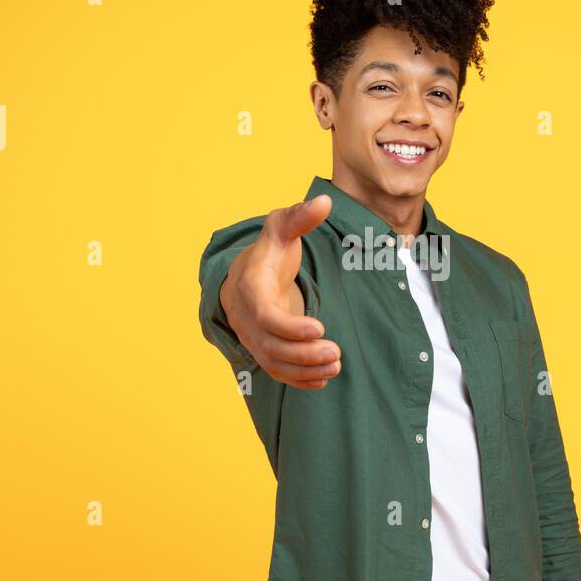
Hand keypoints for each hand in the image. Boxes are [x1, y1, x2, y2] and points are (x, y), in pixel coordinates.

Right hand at [219, 194, 340, 389]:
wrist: (243, 275)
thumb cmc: (268, 251)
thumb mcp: (281, 227)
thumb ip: (300, 217)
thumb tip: (324, 201)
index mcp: (250, 287)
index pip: (265, 314)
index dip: (289, 326)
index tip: (319, 328)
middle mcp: (246, 316)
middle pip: (270, 345)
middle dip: (302, 354)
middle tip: (336, 352)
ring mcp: (252, 336)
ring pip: (273, 362)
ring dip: (304, 369)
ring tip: (336, 364)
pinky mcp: (262, 349)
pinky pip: (277, 371)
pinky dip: (300, 379)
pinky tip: (325, 378)